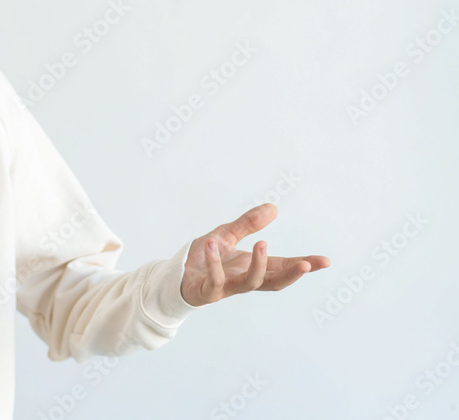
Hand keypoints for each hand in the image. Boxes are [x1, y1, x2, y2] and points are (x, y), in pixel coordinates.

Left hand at [180, 203, 329, 306]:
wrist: (175, 274)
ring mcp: (226, 287)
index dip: (303, 265)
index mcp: (251, 267)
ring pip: (249, 283)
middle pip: (273, 282)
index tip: (325, 261)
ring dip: (258, 265)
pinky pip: (214, 279)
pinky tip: (212, 244)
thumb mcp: (226, 235)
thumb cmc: (203, 258)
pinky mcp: (206, 291)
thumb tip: (273, 208)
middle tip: (305, 264)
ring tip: (261, 244)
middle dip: (291, 274)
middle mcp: (242, 279)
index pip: (282, 266)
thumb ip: (248, 224)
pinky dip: (213, 262)